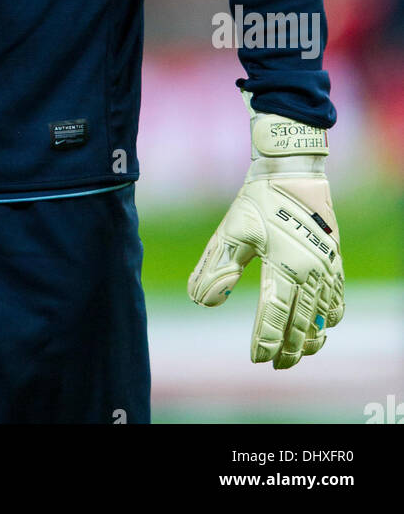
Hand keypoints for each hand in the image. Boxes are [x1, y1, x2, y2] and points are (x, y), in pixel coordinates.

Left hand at [188, 91, 343, 368]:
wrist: (293, 171)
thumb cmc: (259, 200)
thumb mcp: (232, 230)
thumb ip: (216, 267)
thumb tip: (200, 301)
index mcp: (284, 265)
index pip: (275, 316)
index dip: (266, 341)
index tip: (257, 359)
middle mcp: (310, 272)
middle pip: (302, 326)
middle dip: (289, 350)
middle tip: (276, 365)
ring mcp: (326, 269)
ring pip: (323, 319)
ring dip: (311, 340)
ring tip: (296, 353)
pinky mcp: (335, 262)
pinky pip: (337, 302)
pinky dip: (329, 320)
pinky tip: (318, 326)